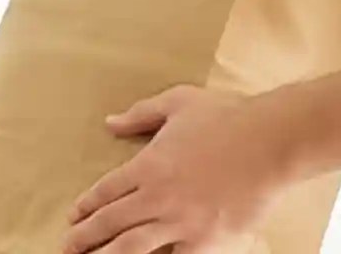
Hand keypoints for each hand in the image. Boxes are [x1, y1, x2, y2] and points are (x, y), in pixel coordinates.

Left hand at [62, 85, 292, 253]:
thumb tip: (111, 122)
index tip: (74, 218)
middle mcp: (156, 197)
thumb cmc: (231, 117)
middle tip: (68, 249)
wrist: (273, 139)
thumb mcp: (181, 102)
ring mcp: (180, 221)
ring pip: (129, 249)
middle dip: (82, 240)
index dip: (85, 208)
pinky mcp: (205, 240)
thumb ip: (142, 113)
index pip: (104, 192)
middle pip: (108, 225)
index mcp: (147, 165)